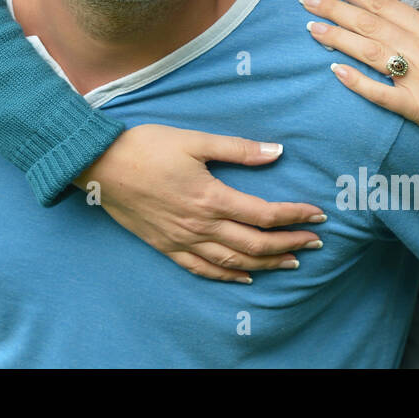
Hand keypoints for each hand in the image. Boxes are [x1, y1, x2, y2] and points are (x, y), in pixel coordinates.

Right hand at [73, 124, 327, 282]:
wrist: (100, 165)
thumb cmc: (146, 147)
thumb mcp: (194, 141)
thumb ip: (237, 149)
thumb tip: (277, 152)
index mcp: (211, 197)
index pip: (264, 214)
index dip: (295, 216)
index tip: (318, 215)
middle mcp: (200, 225)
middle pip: (254, 244)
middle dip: (290, 243)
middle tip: (315, 241)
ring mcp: (182, 240)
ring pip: (233, 262)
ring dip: (266, 264)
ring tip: (291, 261)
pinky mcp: (166, 246)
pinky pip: (201, 269)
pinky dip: (227, 276)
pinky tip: (244, 277)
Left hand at [300, 0, 418, 181]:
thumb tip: (393, 9)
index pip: (383, 5)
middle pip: (370, 24)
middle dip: (334, 9)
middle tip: (305, 0)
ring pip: (370, 53)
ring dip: (337, 39)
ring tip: (311, 28)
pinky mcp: (418, 109)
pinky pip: (381, 94)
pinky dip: (357, 81)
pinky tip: (335, 70)